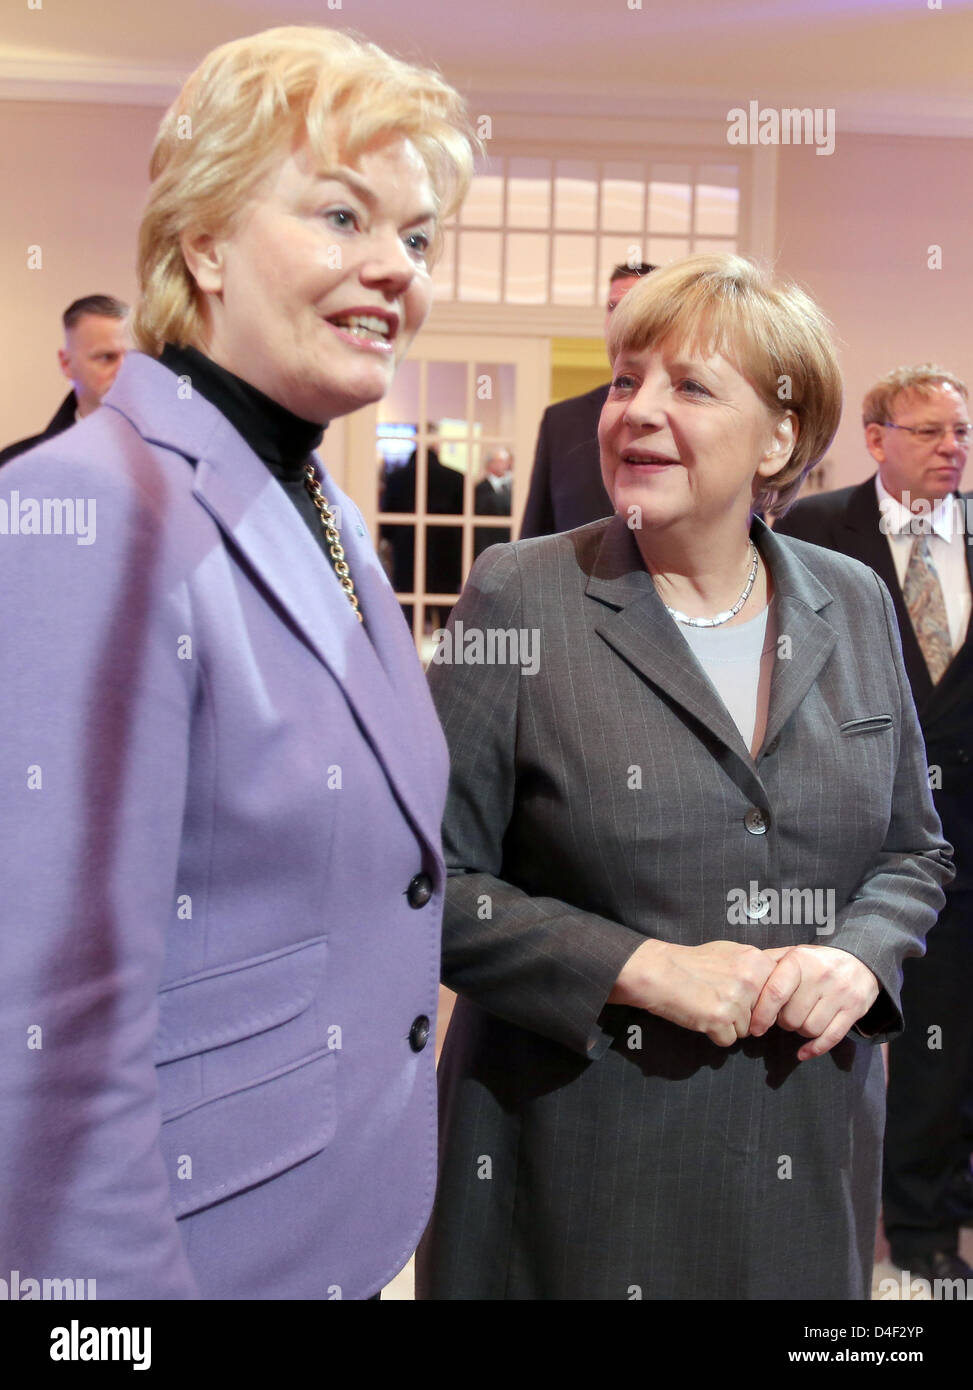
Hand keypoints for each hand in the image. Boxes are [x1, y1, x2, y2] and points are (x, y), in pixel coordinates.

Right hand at [610, 938, 777, 1047]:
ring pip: (746, 1030)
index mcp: (757, 961)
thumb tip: (784, 977)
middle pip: (763, 1015)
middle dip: (744, 1013)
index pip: (777, 995)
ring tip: (708, 1004)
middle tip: (720, 998)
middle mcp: (751, 979)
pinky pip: (728, 1040)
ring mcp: (736, 1000)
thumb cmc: (693, 963)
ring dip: (729, 1024)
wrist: (659, 971)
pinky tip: (701, 1015)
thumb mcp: (732, 952)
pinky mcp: (719, 1020)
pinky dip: (715, 1034)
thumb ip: (758, 966)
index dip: (759, 1000)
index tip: (741, 995)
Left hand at [748, 945, 879, 1059]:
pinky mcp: (854, 1010)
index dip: (762, 1014)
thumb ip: (770, 963)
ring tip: (801, 1020)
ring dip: (801, 1031)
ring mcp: (840, 994)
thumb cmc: (817, 961)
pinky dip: (815, 1049)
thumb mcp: (794, 954)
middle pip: (792, 1017)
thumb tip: (743, 977)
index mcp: (799, 960)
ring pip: (810, 1029)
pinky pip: (831, 1038)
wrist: (860, 959)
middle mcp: (820, 976)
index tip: (755, 1028)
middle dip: (784, 1022)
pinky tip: (803, 1052)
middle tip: (786, 1016)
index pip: (775, 993)